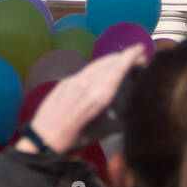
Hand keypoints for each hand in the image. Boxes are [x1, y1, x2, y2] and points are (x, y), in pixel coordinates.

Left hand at [19, 46, 145, 154]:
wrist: (45, 136)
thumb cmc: (76, 138)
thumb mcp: (103, 132)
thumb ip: (119, 122)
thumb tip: (132, 117)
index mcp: (100, 95)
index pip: (118, 69)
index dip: (130, 56)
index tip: (140, 48)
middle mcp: (88, 83)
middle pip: (109, 62)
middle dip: (123, 57)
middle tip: (136, 57)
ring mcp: (74, 80)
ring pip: (96, 64)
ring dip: (111, 60)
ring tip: (122, 61)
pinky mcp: (65, 81)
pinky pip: (86, 69)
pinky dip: (98, 66)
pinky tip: (102, 71)